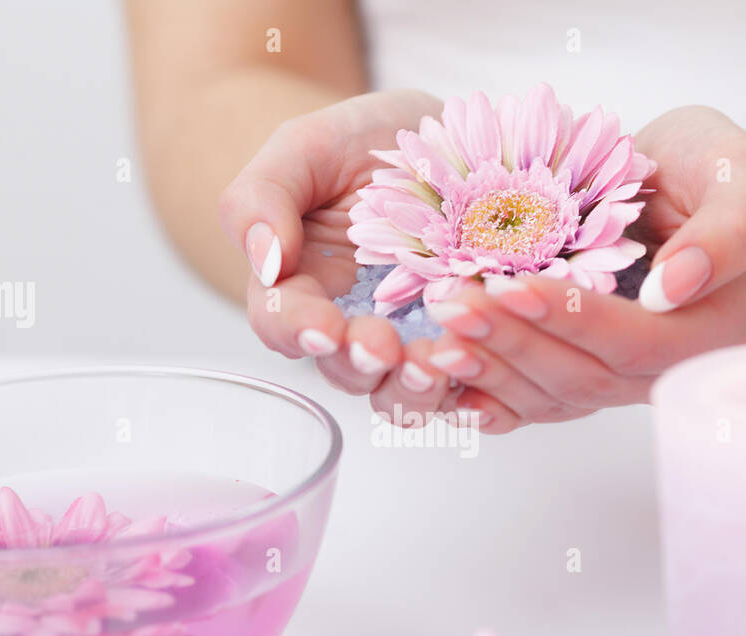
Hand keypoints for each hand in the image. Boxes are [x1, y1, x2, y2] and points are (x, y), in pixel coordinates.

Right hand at [219, 89, 456, 404]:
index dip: (298, 331)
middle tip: (383, 346)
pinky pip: (461, 379)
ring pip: (399, 389)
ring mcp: (407, 337)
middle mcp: (349, 324)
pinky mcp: (460, 339)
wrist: (433, 137)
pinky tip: (482, 360)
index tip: (324, 328)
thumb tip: (264, 258)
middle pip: (343, 369)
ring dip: (413, 388)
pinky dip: (469, 379)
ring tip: (434, 365)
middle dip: (361, 363)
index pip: (281, 324)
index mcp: (297, 286)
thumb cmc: (356, 144)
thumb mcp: (303, 149)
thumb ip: (263, 198)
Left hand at [419, 106, 745, 431]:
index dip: (574, 320)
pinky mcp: (584, 368)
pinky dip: (488, 394)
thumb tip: (673, 286)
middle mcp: (666, 369)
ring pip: (552, 395)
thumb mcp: (739, 173)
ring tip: (437, 342)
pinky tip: (443, 381)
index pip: (638, 342)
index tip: (514, 286)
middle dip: (514, 345)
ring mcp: (621, 377)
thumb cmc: (720, 173)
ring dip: (491, 371)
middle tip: (453, 309)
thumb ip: (726, 228)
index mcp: (712, 331)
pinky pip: (535, 398)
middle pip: (584, 378)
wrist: (697, 189)